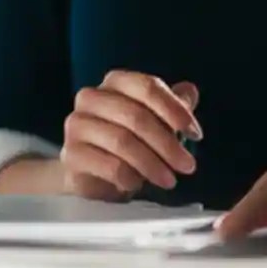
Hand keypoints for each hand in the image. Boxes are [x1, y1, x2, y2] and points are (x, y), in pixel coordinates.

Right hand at [58, 70, 202, 201]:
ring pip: (122, 141)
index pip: (147, 86)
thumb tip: (190, 91)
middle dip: (167, 143)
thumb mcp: (154, 123)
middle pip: (136, 115)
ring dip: (152, 164)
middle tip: (187, 165)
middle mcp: (90, 98)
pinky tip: (137, 184)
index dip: (174, 109)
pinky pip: (108, 165)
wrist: (90, 174)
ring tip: (169, 180)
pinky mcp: (71, 154)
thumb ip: (170, 107)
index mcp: (114, 83)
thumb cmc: (126, 142)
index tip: (195, 134)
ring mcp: (77, 125)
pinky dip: (130, 177)